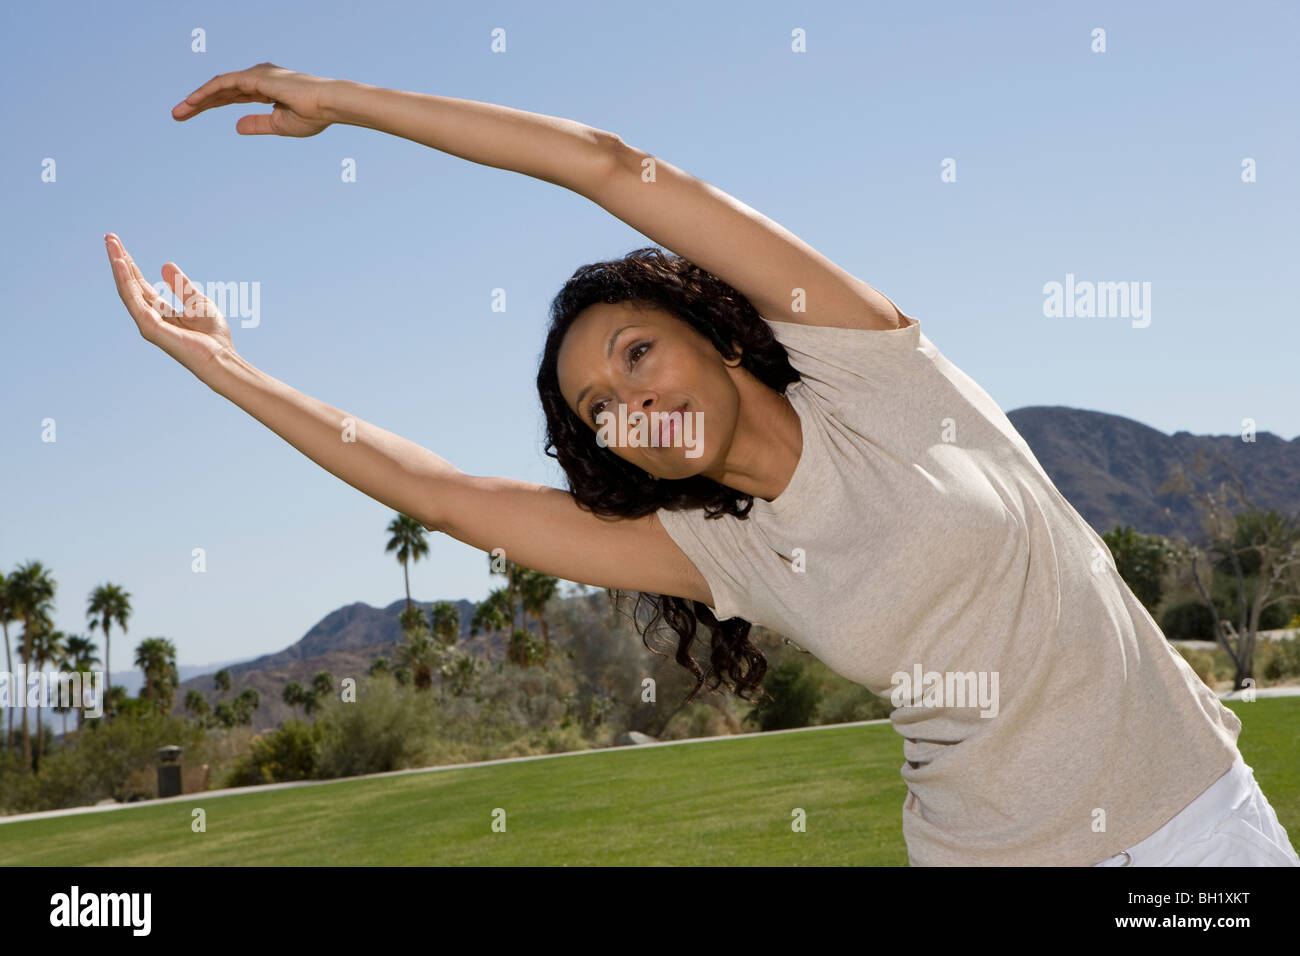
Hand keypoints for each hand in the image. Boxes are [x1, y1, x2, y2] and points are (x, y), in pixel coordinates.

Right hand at [105, 233, 235, 383]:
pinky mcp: (150, 328)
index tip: (120, 244)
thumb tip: (165, 265)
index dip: (130, 265)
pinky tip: (121, 263)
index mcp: (161, 312)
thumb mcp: (197, 301)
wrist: (221, 358)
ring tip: (111, 243)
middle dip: (119, 260)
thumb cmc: (213, 336)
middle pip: (130, 284)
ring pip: (127, 290)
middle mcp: (150, 317)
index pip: (140, 285)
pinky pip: (134, 300)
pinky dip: (126, 281)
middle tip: (109, 237)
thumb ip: (181, 285)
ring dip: (118, 266)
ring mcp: (148, 323)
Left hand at [172, 62, 333, 136]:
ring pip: (219, 86)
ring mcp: (255, 76)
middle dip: (198, 102)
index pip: (231, 96)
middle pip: (220, 90)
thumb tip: (235, 126)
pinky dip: (207, 92)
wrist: (328, 106)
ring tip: (179, 112)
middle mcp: (257, 78)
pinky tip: (192, 101)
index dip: (211, 105)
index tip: (192, 115)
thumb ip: (257, 124)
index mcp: (264, 89)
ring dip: (197, 98)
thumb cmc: (312, 115)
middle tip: (177, 114)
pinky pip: (224, 83)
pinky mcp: (255, 77)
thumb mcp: (278, 125)